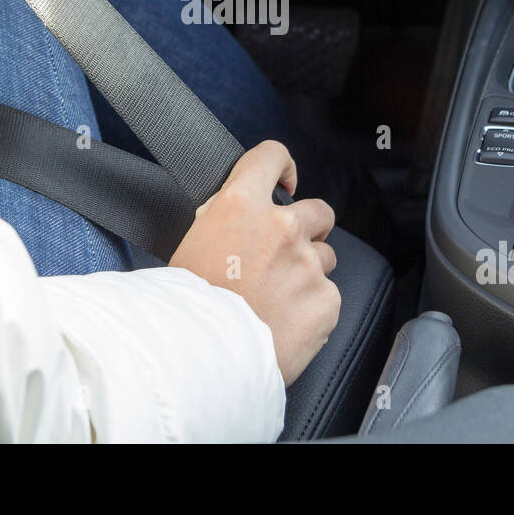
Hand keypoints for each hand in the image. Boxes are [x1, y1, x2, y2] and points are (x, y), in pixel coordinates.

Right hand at [170, 140, 340, 385]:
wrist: (199, 359)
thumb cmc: (185, 306)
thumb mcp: (194, 243)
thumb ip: (226, 221)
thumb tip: (241, 215)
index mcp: (239, 205)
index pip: (272, 155)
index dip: (283, 166)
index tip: (286, 182)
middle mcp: (280, 227)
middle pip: (318, 210)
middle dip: (309, 229)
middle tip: (286, 255)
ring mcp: (307, 263)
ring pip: (325, 258)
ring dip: (308, 273)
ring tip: (278, 300)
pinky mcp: (326, 300)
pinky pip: (328, 297)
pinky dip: (312, 310)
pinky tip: (285, 324)